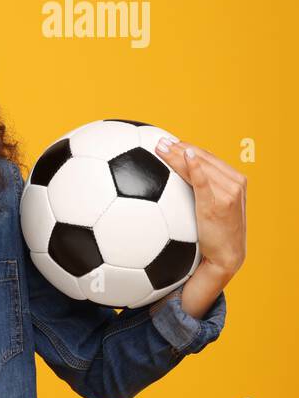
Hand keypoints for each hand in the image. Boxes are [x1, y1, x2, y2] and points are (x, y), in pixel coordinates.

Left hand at [155, 136, 246, 281]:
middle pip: (203, 158)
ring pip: (200, 166)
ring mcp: (228, 192)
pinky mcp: (218, 203)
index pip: (208, 158)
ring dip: (179, 154)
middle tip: (160, 141)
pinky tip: (185, 155)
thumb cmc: (215, 233)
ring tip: (160, 146)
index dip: (188, 147)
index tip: (170, 142)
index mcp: (236, 180)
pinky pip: (203, 181)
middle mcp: (235, 183)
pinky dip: (195, 167)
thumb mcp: (213, 207)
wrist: (225, 256)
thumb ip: (204, 191)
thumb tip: (178, 179)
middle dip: (180, 147)